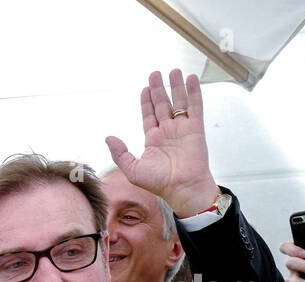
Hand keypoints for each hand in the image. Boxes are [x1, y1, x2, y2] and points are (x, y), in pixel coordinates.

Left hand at [106, 69, 218, 217]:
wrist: (182, 188)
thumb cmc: (159, 183)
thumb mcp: (133, 169)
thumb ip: (120, 153)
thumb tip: (108, 138)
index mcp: (153, 140)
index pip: (149, 115)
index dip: (146, 101)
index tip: (145, 88)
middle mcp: (168, 132)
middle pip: (162, 105)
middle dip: (159, 89)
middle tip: (155, 73)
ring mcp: (182, 129)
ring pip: (179, 102)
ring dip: (176, 86)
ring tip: (174, 71)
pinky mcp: (196, 128)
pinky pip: (195, 106)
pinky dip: (193, 92)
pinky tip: (191, 79)